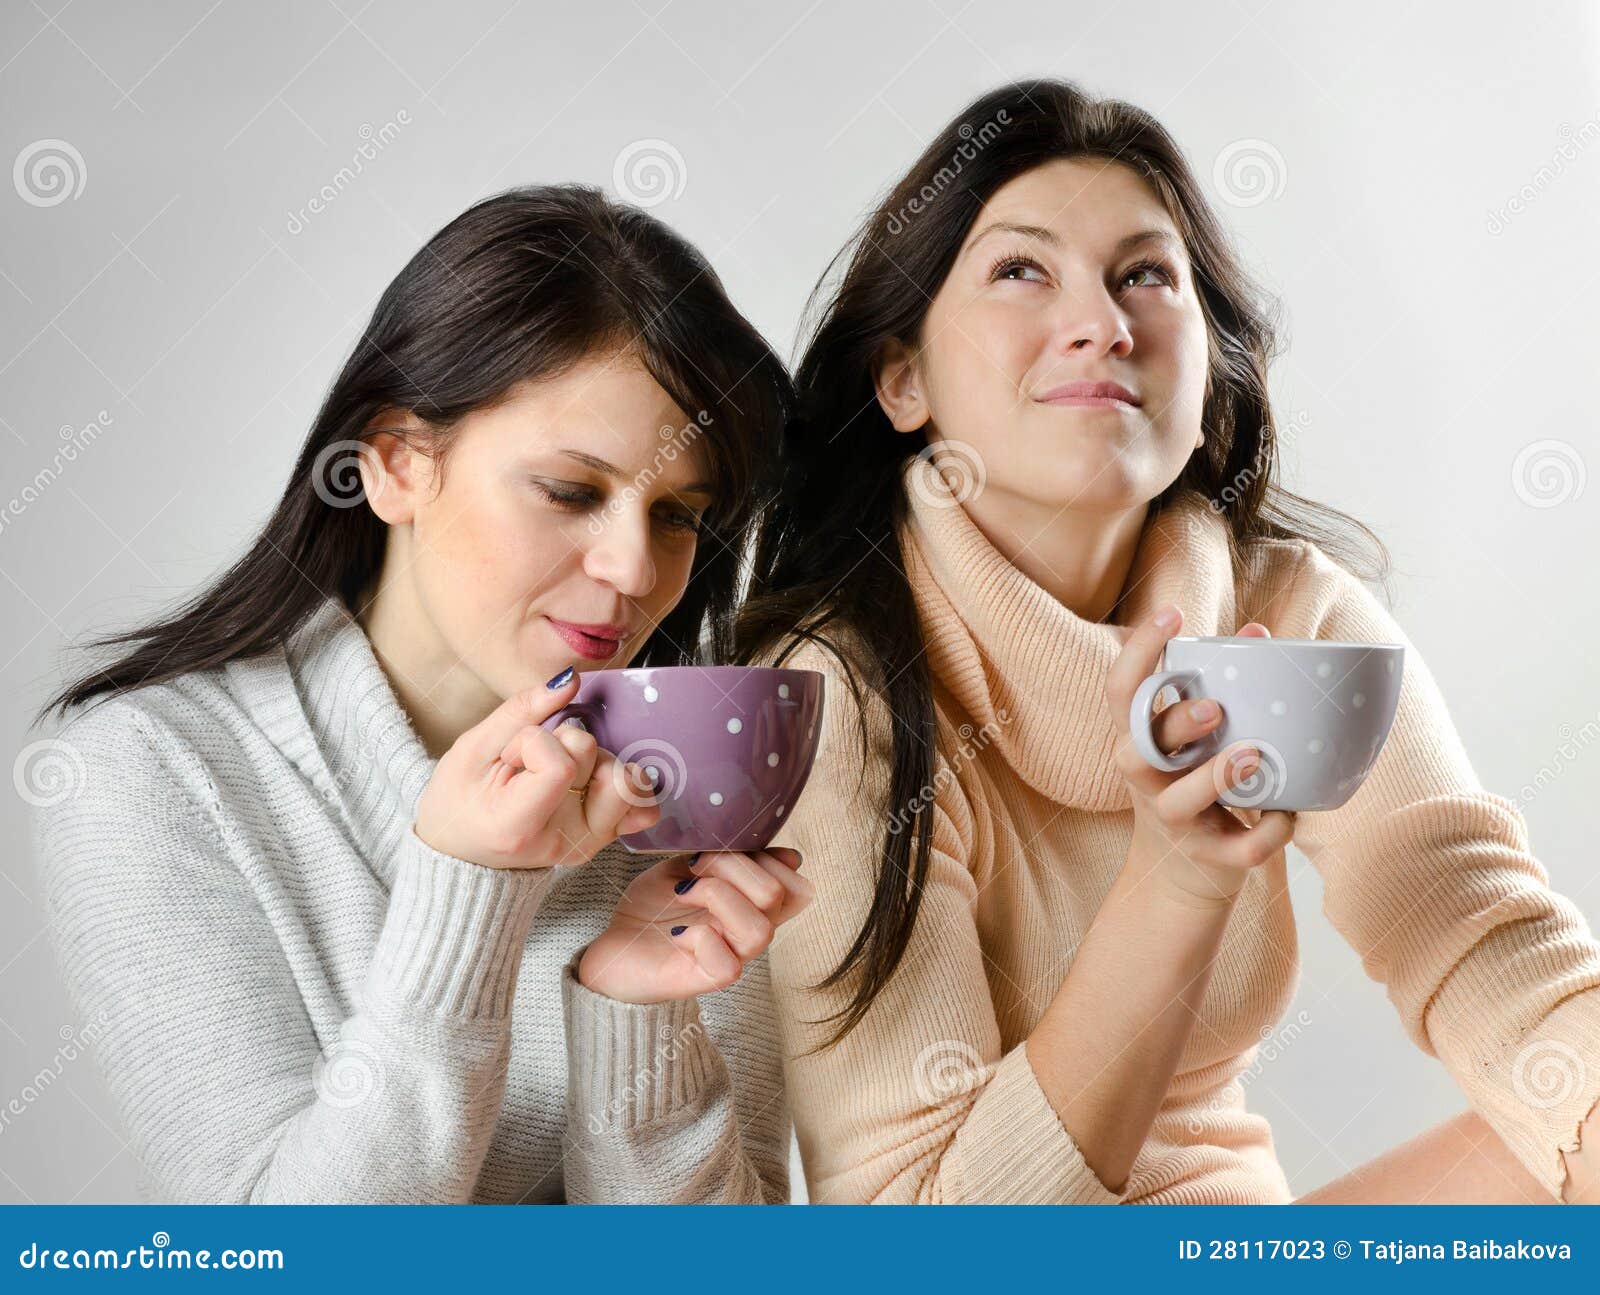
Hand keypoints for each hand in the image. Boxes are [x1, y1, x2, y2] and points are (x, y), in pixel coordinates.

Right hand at [414, 669, 660, 869]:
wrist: (463, 851)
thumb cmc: (460, 801)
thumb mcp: (473, 749)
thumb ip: (521, 710)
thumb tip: (569, 680)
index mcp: (518, 826)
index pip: (561, 767)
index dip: (537, 742)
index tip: (512, 754)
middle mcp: (565, 841)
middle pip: (605, 770)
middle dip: (575, 746)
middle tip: (538, 762)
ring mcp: (590, 843)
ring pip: (631, 784)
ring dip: (601, 761)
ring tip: (563, 770)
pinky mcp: (605, 837)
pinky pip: (643, 806)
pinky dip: (624, 782)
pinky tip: (594, 778)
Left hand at [578, 848, 813, 1003]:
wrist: (615, 940)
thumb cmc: (653, 904)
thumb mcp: (691, 866)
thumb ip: (732, 857)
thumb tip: (789, 856)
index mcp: (753, 904)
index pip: (797, 886)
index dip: (766, 859)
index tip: (719, 849)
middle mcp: (749, 931)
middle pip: (780, 895)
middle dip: (732, 866)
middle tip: (693, 867)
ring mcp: (733, 957)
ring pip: (761, 930)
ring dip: (716, 897)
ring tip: (683, 895)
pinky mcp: (708, 980)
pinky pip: (728, 965)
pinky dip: (699, 938)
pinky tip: (678, 933)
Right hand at [1106, 605, 1297, 905]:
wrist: (1182, 877)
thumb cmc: (1192, 786)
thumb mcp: (1195, 741)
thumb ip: (1219, 689)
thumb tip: (1258, 634)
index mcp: (1139, 742)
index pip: (1120, 692)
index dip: (1139, 651)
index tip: (1171, 612)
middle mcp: (1146, 781)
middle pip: (1135, 751)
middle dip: (1174, 725)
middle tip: (1215, 707)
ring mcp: (1173, 823)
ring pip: (1176, 804)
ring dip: (1213, 778)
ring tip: (1252, 755)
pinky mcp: (1208, 858)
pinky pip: (1237, 849)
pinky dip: (1267, 834)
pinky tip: (1287, 815)